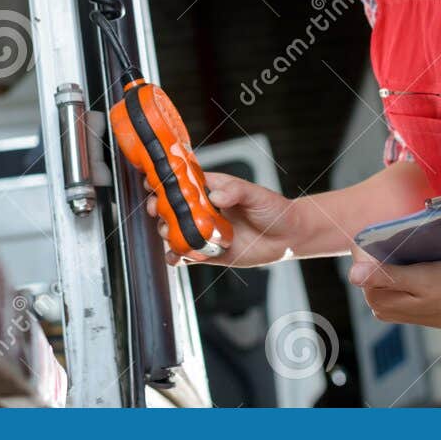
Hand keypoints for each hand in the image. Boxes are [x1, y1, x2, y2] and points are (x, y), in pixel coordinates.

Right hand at [144, 171, 301, 267]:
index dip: (165, 183)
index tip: (153, 185)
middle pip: (172, 208)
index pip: (183, 183)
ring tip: (172, 234)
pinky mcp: (210, 252)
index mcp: (212, 190)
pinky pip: (188, 255)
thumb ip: (235, 191)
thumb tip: (215, 195)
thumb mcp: (256, 194)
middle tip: (158, 212)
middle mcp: (204, 210)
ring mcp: (205, 232)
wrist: (287, 236)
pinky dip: (178, 257)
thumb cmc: (273, 208)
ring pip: (176, 231)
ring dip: (168, 233)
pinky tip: (177, 256)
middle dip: (160, 209)